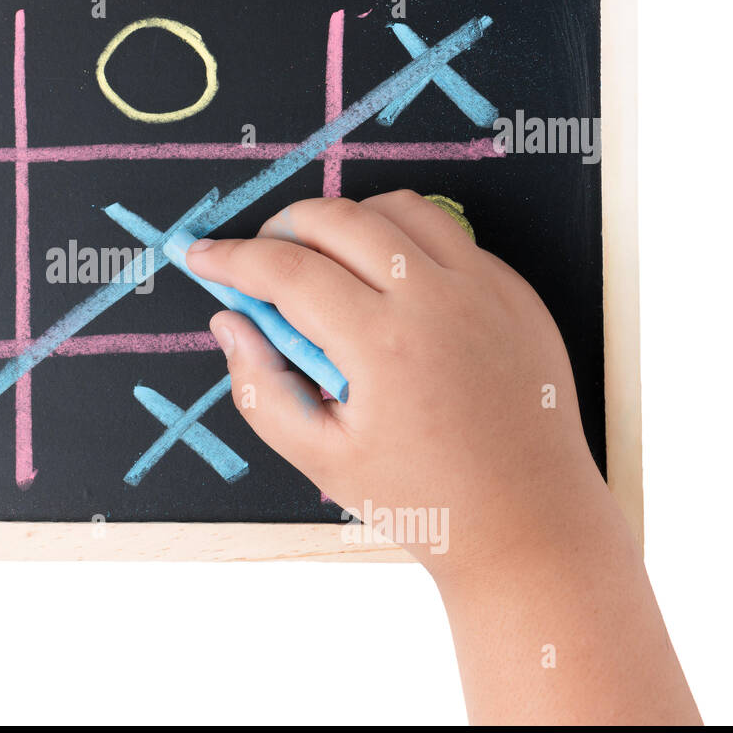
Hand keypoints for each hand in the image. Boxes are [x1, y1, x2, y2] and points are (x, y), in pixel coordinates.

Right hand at [187, 190, 601, 573]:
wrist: (530, 523)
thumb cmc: (424, 500)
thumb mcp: (321, 459)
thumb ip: (260, 388)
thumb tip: (230, 324)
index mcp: (383, 345)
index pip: (286, 271)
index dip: (232, 259)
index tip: (202, 258)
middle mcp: (437, 301)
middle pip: (338, 218)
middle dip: (282, 227)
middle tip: (260, 260)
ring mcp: (486, 290)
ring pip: (399, 209)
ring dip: (347, 221)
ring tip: (323, 261)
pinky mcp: (516, 293)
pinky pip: (450, 237)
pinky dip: (404, 242)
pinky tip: (387, 286)